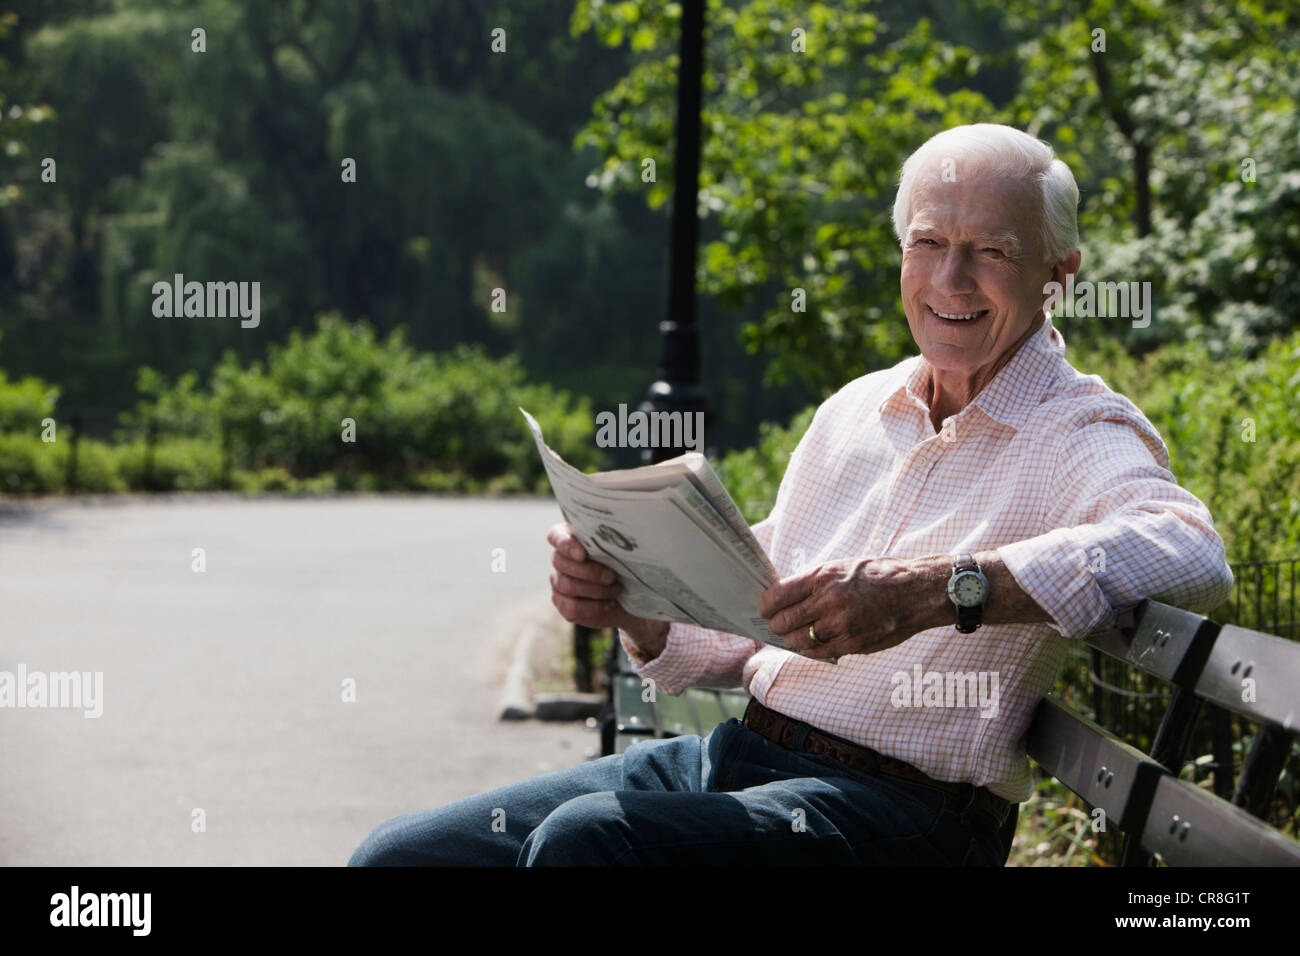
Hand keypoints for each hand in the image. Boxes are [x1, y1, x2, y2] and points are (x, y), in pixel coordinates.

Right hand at [546, 523, 668, 658]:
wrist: (631, 596)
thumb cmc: (627, 565)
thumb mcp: (624, 551)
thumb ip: (615, 541)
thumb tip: (627, 532)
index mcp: (572, 539)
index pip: (555, 536)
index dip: (565, 544)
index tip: (583, 554)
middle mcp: (560, 559)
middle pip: (560, 562)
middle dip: (589, 571)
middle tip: (611, 577)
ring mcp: (559, 581)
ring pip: (567, 585)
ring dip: (595, 590)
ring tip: (616, 590)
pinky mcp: (562, 603)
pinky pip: (570, 606)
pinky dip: (592, 607)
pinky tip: (608, 603)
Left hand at [757, 556, 949, 660]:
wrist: (915, 590)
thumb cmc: (877, 576)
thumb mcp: (842, 567)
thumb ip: (814, 583)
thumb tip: (785, 597)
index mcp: (822, 577)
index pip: (777, 595)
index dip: (765, 605)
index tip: (764, 609)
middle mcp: (828, 601)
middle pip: (783, 622)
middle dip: (775, 626)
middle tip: (775, 626)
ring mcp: (840, 624)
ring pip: (799, 640)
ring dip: (792, 640)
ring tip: (792, 636)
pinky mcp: (853, 643)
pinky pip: (820, 652)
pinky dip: (812, 650)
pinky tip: (812, 644)